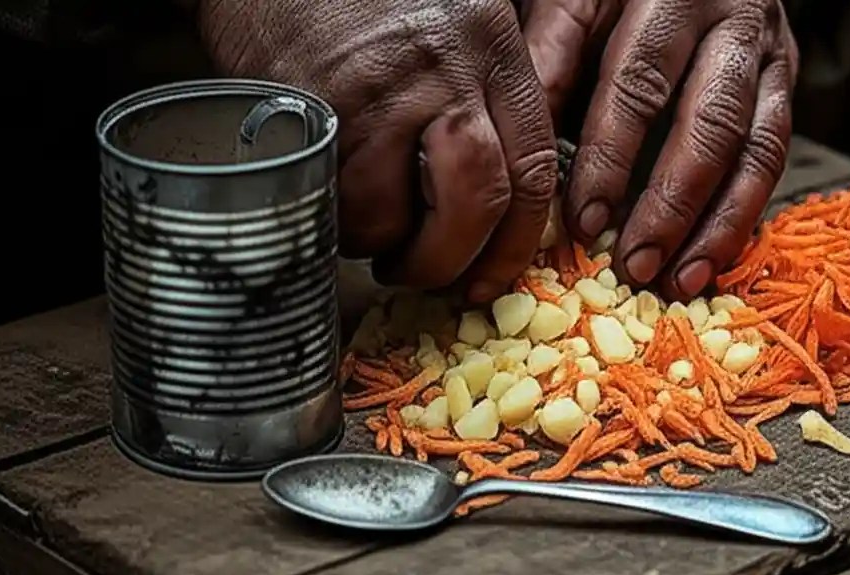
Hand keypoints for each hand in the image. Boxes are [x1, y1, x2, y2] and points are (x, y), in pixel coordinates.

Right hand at [201, 0, 558, 301]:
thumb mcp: (451, 21)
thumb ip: (484, 93)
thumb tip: (499, 198)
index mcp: (491, 49)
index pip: (533, 166)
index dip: (518, 242)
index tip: (493, 274)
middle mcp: (445, 71)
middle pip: (479, 200)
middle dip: (452, 258)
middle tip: (429, 273)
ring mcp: (379, 92)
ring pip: (398, 213)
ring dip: (383, 246)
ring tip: (371, 236)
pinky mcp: (315, 110)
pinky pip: (335, 200)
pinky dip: (338, 225)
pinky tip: (335, 208)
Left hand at [522, 0, 797, 300]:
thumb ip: (550, 54)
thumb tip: (527, 145)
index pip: (640, 84)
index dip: (611, 157)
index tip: (584, 220)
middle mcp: (735, 19)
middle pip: (710, 125)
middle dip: (672, 205)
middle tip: (637, 264)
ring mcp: (770, 52)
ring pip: (757, 150)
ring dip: (719, 225)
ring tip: (681, 280)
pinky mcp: (785, 79)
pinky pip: (774, 156)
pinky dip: (744, 214)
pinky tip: (713, 258)